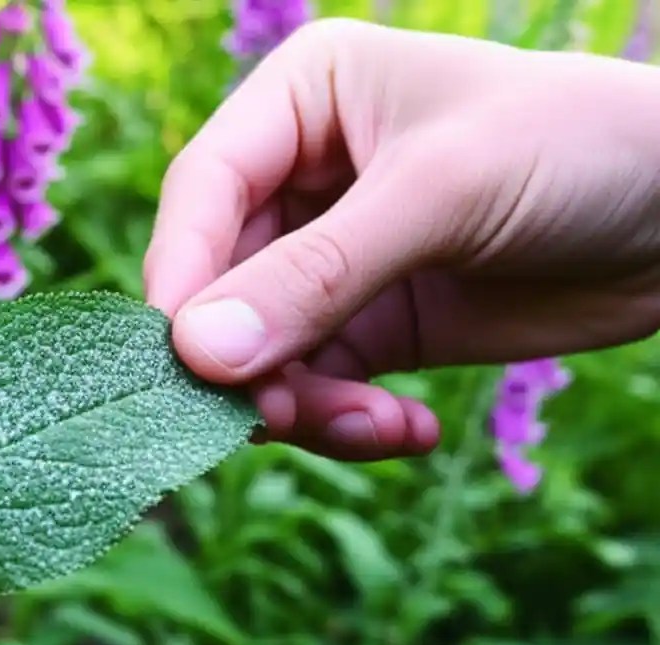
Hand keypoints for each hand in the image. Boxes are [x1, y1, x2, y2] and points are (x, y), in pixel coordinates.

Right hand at [145, 19, 659, 459]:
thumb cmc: (574, 148)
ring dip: (301, 401)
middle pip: (222, 281)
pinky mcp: (374, 322)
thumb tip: (198, 353)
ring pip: (264, 346)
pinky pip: (322, 383)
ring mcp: (334, 257)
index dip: (183, 272)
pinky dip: (348, 420)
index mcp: (303, 101)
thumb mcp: (440, 194)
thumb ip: (317, 275)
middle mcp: (303, 177)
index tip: (183, 356)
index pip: (206, 188)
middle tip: (274, 418)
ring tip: (369, 426)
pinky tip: (410, 429)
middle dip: (247, 355)